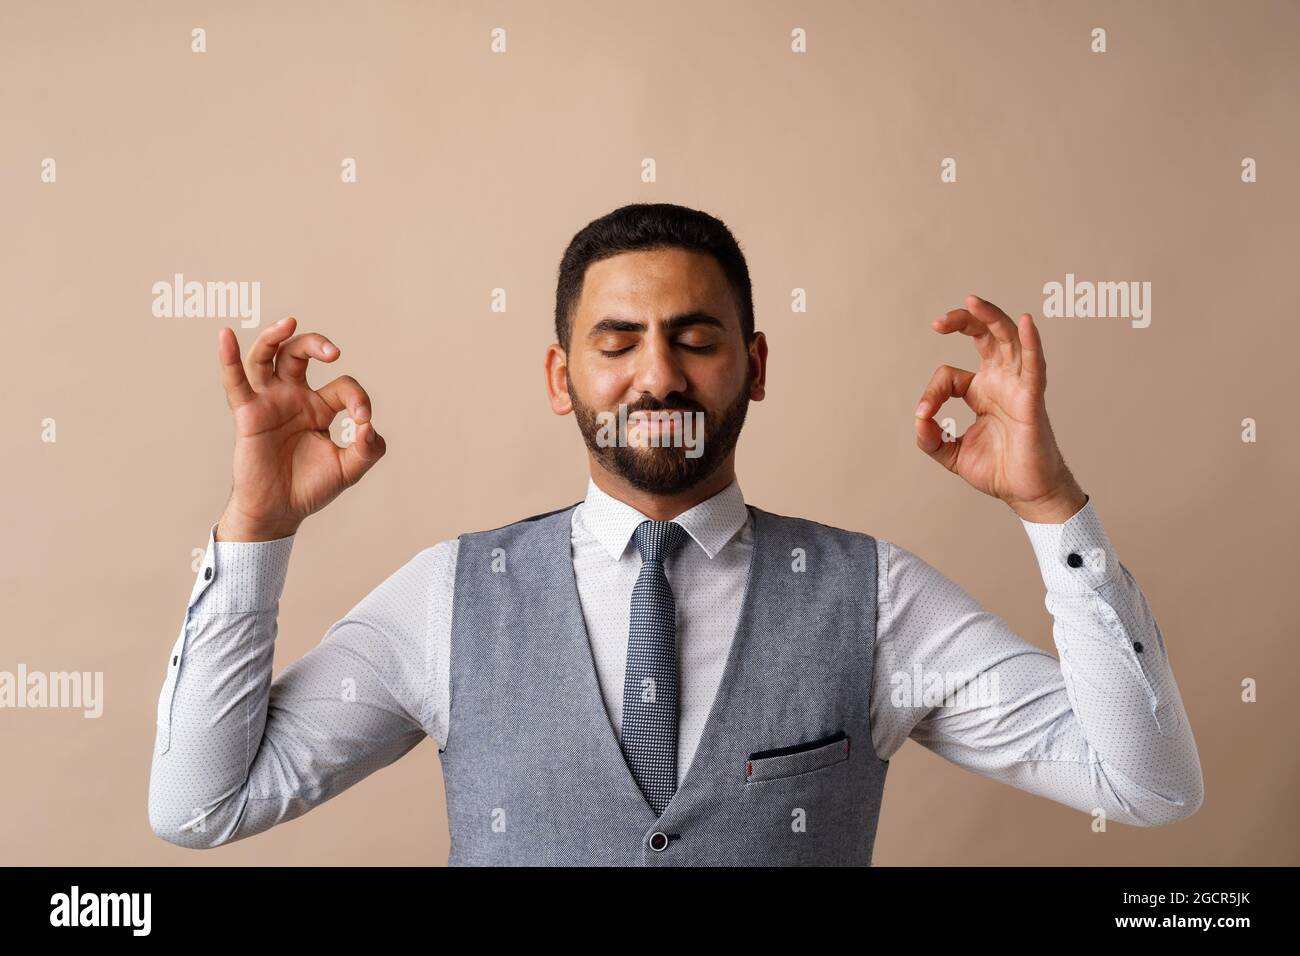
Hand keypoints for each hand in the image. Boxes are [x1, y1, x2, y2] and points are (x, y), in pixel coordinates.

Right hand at [215, 317, 385, 540]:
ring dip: (275, 337)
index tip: (363, 419)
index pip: (342, 386)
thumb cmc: (311, 487)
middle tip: (333, 352)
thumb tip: (369, 425)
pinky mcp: (248, 414)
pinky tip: (226, 336)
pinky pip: (235, 382)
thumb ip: (368, 448)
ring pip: (267, 357)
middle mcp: (294, 397)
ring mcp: (269, 402)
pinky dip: (229, 358)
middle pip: (299, 354)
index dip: (357, 398)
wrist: (280, 512)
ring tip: (289, 322)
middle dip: (316, 344)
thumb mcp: (349, 468)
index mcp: (320, 406)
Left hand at [914, 294, 1086, 522]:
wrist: (1024, 493)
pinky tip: (1025, 323)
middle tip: (938, 322)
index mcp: (981, 391)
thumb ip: (930, 437)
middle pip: (985, 337)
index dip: (932, 391)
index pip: (950, 374)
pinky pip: (1034, 365)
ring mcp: (1018, 387)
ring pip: (1009, 340)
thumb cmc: (997, 469)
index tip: (925, 415)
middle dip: (963, 321)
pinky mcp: (1032, 399)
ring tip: (972, 301)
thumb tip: (919, 419)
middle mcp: (1001, 382)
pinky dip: (1030, 343)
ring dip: (991, 318)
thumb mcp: (950, 453)